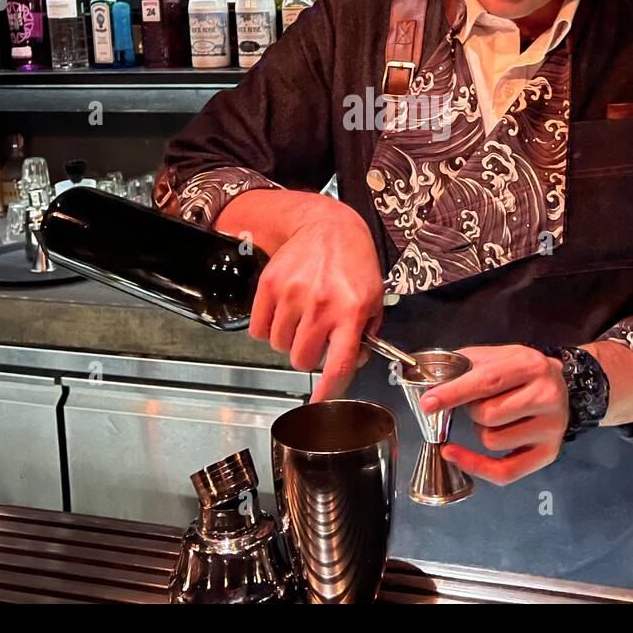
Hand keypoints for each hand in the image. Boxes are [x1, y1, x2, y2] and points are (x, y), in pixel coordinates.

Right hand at [244, 195, 384, 401]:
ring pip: (278, 346)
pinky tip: (284, 312)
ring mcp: (292, 295)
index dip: (328, 393)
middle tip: (316, 337)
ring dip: (288, 340)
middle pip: (301, 360)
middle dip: (308, 356)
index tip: (320, 407)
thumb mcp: (374, 298)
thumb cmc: (354, 263)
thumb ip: (366, 336)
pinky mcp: (269, 285)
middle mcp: (321, 305)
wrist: (328, 226)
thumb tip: (350, 366)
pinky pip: (259, 329)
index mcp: (351, 311)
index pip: (337, 365)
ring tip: (302, 317)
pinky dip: (268, 328)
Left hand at [419, 345, 568, 485]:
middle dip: (471, 410)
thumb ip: (463, 366)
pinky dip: (477, 466)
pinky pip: (505, 472)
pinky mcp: (549, 452)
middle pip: (488, 415)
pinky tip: (458, 454)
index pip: (487, 381)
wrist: (557, 383)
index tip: (428, 403)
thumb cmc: (517, 370)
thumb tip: (430, 386)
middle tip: (479, 401)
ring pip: (492, 441)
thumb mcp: (494, 356)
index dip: (454, 393)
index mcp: (531, 365)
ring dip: (481, 431)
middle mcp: (548, 396)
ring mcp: (551, 427)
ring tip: (494, 417)